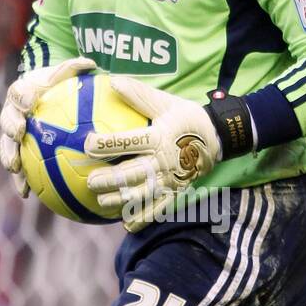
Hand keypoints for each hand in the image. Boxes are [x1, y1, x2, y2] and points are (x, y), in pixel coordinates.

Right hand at [0, 56, 96, 197]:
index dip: (22, 96)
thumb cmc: (60, 85)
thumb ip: (76, 69)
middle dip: (11, 126)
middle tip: (19, 133)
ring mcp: (13, 135)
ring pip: (7, 146)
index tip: (31, 100)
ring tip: (15, 168)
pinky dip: (21, 180)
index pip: (19, 92)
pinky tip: (27, 193)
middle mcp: (13, 113)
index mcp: (22, 93)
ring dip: (9, 156)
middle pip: (7, 119)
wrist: (45, 97)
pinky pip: (18, 168)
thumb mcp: (69, 74)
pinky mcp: (18, 153)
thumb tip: (91, 63)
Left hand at [84, 76, 220, 231]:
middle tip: (90, 182)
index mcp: (158, 138)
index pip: (128, 142)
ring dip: (121, 200)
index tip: (87, 144)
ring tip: (101, 203)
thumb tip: (113, 80)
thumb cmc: (187, 118)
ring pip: (142, 193)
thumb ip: (139, 94)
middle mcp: (163, 161)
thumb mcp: (165, 103)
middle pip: (132, 172)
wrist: (219, 138)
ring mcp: (170, 179)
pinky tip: (126, 225)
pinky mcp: (176, 192)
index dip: (107, 144)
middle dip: (110, 179)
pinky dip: (143, 218)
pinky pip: (158, 208)